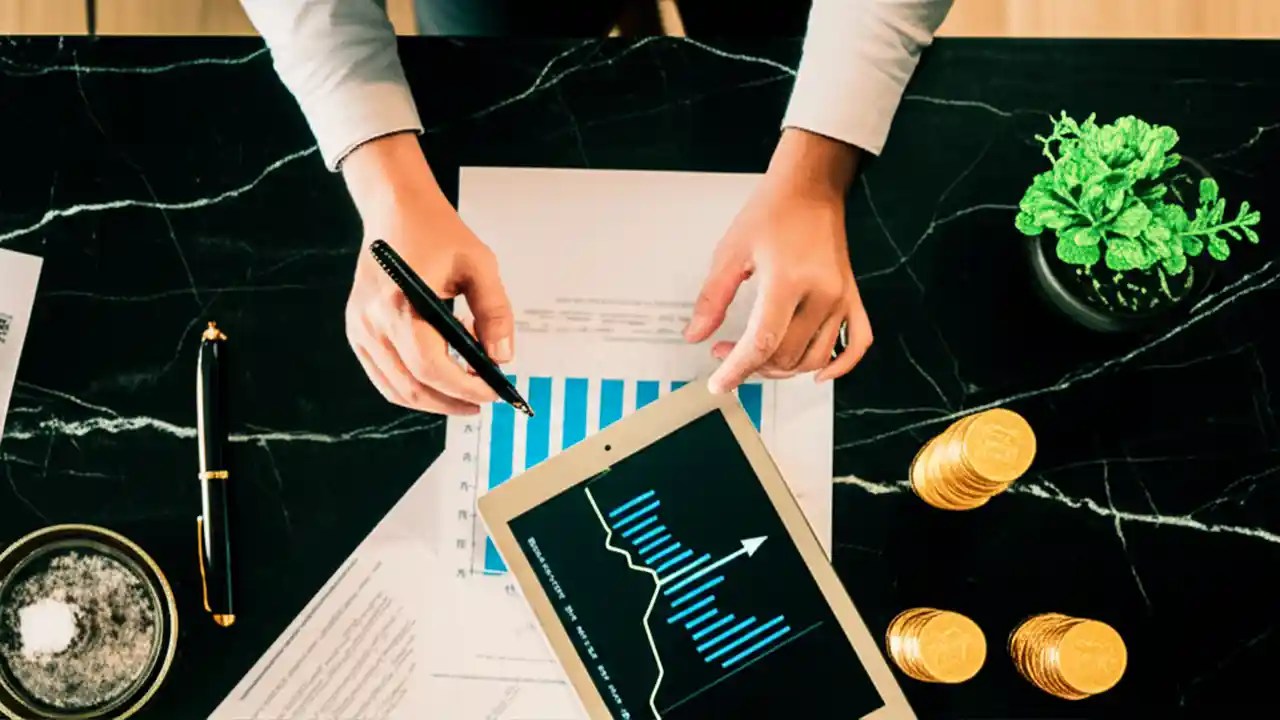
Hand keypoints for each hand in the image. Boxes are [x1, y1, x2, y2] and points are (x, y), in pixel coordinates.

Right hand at [342, 133, 514, 413]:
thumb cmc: (437, 232)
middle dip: (452, 402)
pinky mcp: (358, 330)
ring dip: (433, 400)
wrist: (396, 209)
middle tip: (484, 402)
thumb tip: (502, 357)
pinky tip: (439, 380)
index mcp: (400, 304)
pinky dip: (412, 387)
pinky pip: (383, 376)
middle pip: (412, 386)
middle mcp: (372, 321)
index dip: (465, 388)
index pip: (431, 367)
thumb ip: (494, 312)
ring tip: (465, 394)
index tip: (494, 393)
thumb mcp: (479, 264)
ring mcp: (360, 328)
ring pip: (396, 388)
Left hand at [685, 129, 873, 392]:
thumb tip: (696, 335)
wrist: (809, 188)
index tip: (719, 384)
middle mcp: (821, 294)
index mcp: (788, 280)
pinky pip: (857, 344)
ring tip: (757, 355)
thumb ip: (712, 298)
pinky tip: (817, 374)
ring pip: (814, 358)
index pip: (762, 343)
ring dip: (782, 368)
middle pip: (786, 355)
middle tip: (725, 350)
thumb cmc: (770, 213)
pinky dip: (839, 366)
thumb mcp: (730, 252)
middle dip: (752, 364)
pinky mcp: (852, 297)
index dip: (737, 370)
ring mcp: (841, 298)